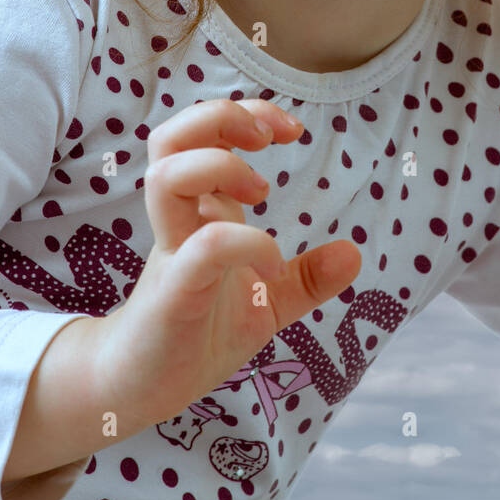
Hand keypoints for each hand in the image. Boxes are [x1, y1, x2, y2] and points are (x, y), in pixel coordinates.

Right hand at [93, 98, 361, 428]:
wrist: (146, 387)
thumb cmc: (198, 333)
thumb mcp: (267, 303)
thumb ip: (307, 278)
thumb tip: (354, 254)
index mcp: (202, 210)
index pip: (204, 130)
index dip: (247, 112)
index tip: (292, 130)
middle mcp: (181, 220)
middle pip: (172, 137)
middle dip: (221, 118)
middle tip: (266, 141)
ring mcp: (173, 252)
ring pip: (167, 176)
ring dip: (220, 167)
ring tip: (261, 194)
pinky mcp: (174, 292)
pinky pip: (206, 246)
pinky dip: (249, 243)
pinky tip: (272, 267)